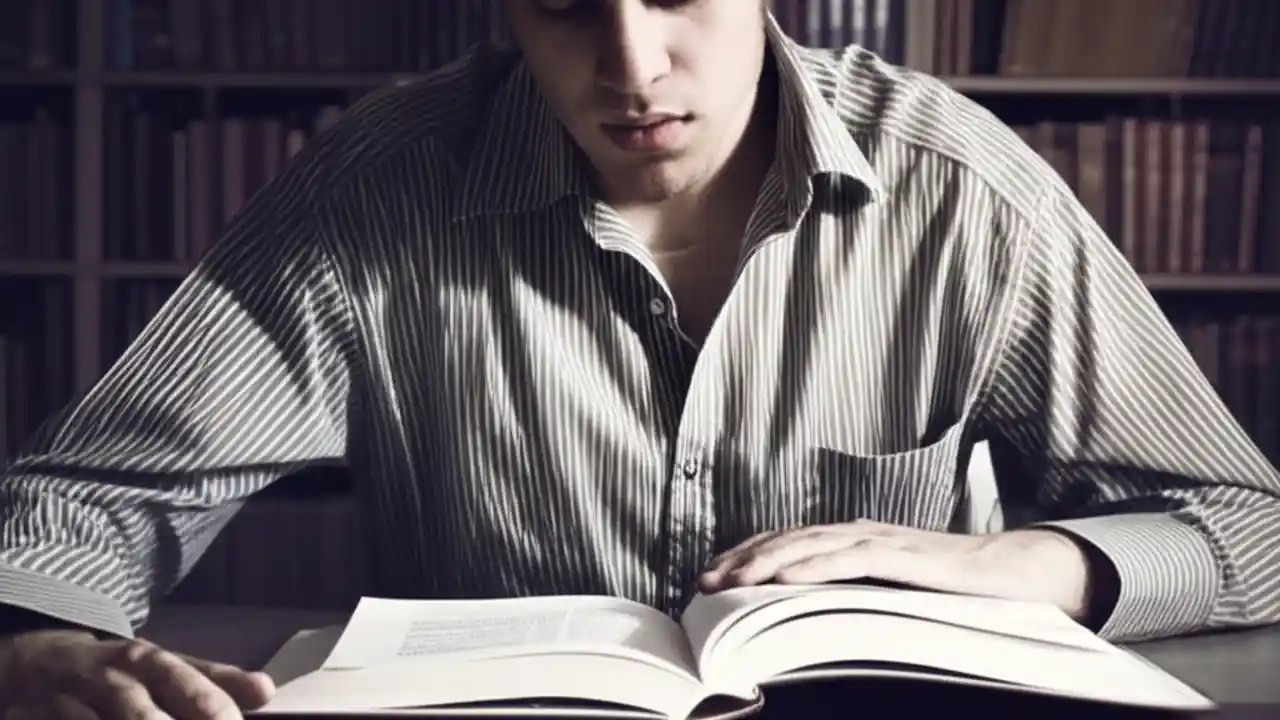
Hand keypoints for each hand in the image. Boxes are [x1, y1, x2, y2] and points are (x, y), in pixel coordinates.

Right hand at [0, 628, 274, 719]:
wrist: (38, 662)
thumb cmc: (121, 673)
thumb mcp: (168, 667)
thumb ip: (215, 681)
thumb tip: (266, 691)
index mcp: (147, 661)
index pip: (184, 683)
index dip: (210, 707)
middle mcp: (110, 681)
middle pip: (141, 713)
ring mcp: (69, 703)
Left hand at [697, 521, 1096, 620]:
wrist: (1014, 571)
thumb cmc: (950, 587)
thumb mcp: (889, 595)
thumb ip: (852, 597)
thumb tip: (805, 624)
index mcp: (851, 542)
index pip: (786, 544)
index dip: (745, 557)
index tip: (709, 577)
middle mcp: (858, 534)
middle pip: (786, 540)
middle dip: (741, 559)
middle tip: (702, 581)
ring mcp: (880, 541)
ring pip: (810, 544)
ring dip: (765, 560)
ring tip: (730, 579)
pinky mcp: (903, 556)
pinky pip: (850, 558)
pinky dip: (814, 564)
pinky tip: (786, 575)